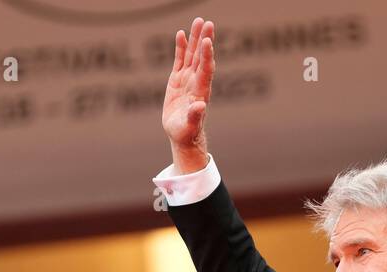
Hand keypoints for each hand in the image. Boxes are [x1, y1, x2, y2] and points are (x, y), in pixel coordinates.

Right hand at [162, 17, 215, 172]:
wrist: (182, 135)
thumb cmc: (186, 133)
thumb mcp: (189, 126)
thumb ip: (194, 116)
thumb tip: (200, 106)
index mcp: (200, 92)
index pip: (205, 70)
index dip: (207, 55)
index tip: (208, 40)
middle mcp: (196, 82)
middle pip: (201, 57)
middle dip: (204, 40)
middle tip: (207, 23)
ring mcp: (188, 79)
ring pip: (192, 55)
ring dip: (195, 39)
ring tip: (198, 21)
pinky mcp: (178, 80)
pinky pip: (180, 60)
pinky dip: (181, 47)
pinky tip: (182, 34)